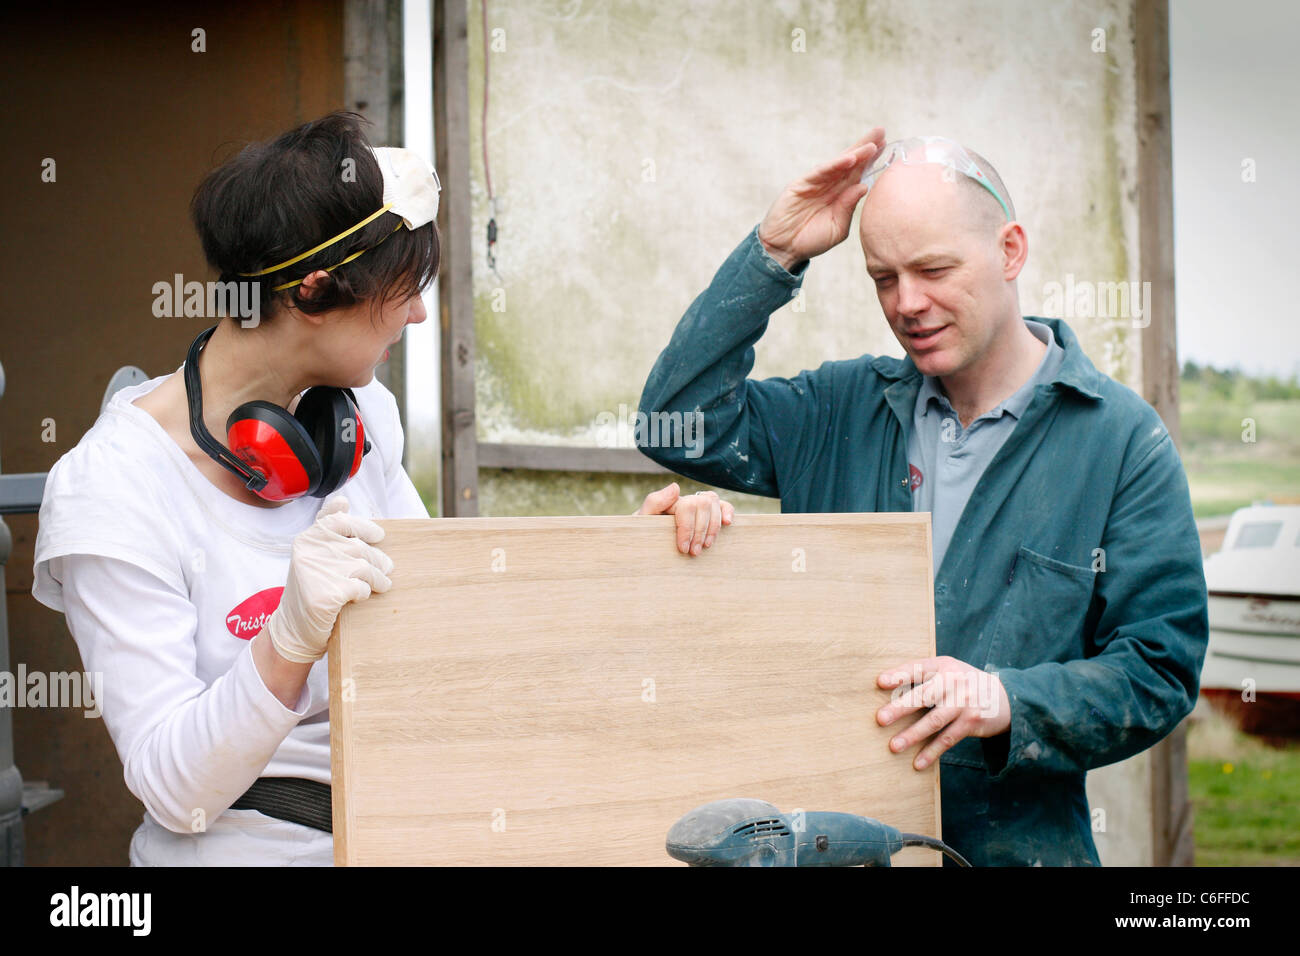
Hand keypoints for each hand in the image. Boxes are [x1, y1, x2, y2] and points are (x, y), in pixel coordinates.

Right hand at [263, 496, 394, 663]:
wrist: (293, 629)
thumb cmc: (310, 589)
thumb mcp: (313, 554)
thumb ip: (327, 528)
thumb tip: (342, 499)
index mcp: (307, 538)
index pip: (341, 521)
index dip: (364, 527)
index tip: (378, 536)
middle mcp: (310, 551)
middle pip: (359, 547)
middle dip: (377, 559)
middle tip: (386, 568)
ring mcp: (317, 572)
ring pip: (364, 566)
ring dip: (378, 577)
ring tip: (382, 584)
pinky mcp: (326, 595)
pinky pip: (361, 587)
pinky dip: (365, 592)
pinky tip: (359, 597)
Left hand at [634, 482, 734, 555]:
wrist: (645, 543)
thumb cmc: (644, 533)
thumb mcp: (642, 520)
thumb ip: (654, 502)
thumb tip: (676, 487)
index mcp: (670, 501)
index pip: (686, 506)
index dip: (687, 528)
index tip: (683, 549)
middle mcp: (686, 500)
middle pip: (703, 504)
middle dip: (700, 530)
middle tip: (693, 552)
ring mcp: (698, 506)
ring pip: (714, 503)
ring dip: (713, 527)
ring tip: (705, 547)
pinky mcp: (709, 514)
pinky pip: (723, 506)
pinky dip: (727, 511)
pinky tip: (727, 523)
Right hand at [757, 128, 886, 270]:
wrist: (784, 250)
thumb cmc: (810, 241)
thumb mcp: (837, 228)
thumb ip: (848, 208)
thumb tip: (863, 187)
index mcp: (839, 195)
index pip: (858, 173)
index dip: (871, 160)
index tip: (886, 146)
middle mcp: (829, 185)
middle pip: (850, 163)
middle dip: (865, 148)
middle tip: (881, 132)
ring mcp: (814, 184)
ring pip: (837, 164)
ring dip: (854, 153)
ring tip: (871, 145)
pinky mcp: (800, 185)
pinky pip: (819, 173)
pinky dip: (834, 165)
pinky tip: (849, 159)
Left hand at [876, 656, 1010, 769]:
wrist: (1004, 697)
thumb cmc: (962, 683)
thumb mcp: (948, 670)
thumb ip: (924, 676)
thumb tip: (885, 687)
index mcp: (943, 666)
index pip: (918, 668)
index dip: (899, 675)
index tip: (880, 682)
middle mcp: (954, 682)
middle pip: (924, 695)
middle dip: (900, 707)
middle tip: (880, 719)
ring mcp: (963, 703)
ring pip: (934, 721)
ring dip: (913, 735)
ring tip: (894, 746)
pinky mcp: (971, 722)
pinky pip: (948, 739)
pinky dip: (932, 752)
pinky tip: (918, 763)